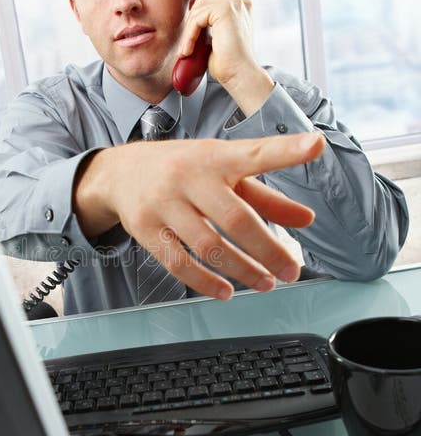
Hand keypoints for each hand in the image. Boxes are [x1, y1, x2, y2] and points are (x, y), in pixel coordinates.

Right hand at [73, 131, 324, 300]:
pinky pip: (177, 262)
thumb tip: (306, 219)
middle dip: (268, 250)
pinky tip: (225, 291)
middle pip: (236, 218)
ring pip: (208, 245)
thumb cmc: (183, 169)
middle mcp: (189, 176)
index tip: (316, 145)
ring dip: (242, 270)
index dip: (286, 151)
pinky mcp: (144, 228)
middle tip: (290, 271)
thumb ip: (267, 197)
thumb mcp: (223, 174)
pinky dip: (205, 281)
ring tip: (265, 283)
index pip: (255, 153)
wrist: (120, 172)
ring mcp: (163, 202)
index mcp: (216, 156)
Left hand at [177, 0, 272, 114]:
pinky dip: (190, 35)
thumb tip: (193, 18)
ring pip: (198, 9)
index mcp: (241, 8)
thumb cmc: (228, 64)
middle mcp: (240, 3)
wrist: (240, 74)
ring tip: (189, 50)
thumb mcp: (215, 39)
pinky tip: (190, 50)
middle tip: (188, 45)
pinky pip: (197, 18)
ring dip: (189, 32)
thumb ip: (209, 24)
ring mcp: (233, 4)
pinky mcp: (225, 10)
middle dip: (191, 20)